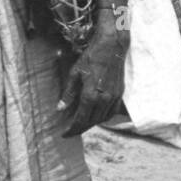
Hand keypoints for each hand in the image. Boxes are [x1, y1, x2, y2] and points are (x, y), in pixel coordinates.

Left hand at [58, 22, 127, 136]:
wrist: (112, 47)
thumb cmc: (91, 57)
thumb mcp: (75, 73)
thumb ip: (68, 93)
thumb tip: (60, 108)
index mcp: (91, 95)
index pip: (80, 119)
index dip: (72, 129)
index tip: (64, 134)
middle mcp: (104, 100)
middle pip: (91, 122)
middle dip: (80, 129)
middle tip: (70, 131)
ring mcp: (113, 98)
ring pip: (102, 119)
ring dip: (91, 124)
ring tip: (81, 125)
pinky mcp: (120, 94)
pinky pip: (111, 112)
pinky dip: (103, 117)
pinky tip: (96, 117)